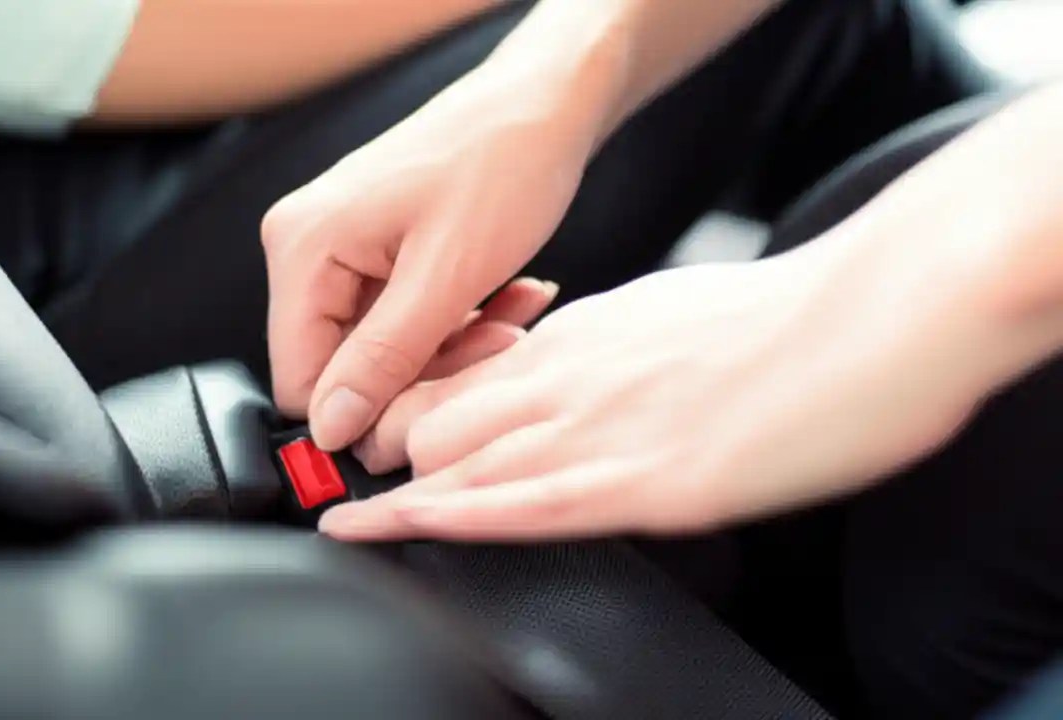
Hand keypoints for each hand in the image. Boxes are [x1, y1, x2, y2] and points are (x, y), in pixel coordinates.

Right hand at [261, 72, 595, 449]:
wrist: (543, 104)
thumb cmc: (500, 164)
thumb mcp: (447, 277)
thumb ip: (383, 358)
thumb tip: (331, 428)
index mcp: (304, 247)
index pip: (300, 381)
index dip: (363, 415)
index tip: (433, 413)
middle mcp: (307, 247)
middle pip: (343, 368)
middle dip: (425, 374)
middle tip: (496, 348)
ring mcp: (341, 248)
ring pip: (382, 350)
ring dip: (453, 349)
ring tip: (512, 317)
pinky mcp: (374, 252)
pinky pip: (403, 320)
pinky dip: (458, 322)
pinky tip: (507, 299)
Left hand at [320, 238, 991, 540]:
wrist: (872, 319)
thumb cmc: (786, 322)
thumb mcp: (669, 323)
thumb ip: (613, 357)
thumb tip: (581, 385)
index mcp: (582, 339)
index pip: (460, 378)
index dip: (409, 415)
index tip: (377, 442)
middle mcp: (572, 377)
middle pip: (438, 419)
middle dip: (391, 461)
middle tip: (357, 493)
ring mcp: (603, 430)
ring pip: (458, 459)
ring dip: (399, 494)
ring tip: (348, 520)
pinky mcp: (647, 482)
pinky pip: (520, 504)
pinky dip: (449, 517)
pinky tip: (397, 526)